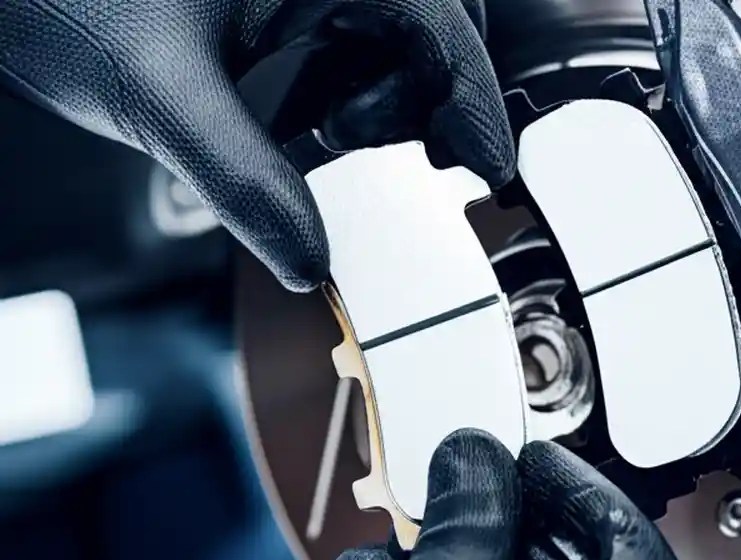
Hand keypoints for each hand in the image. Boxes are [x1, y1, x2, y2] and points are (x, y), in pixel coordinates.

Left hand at [0, 0, 512, 290]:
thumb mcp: (157, 94)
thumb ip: (245, 182)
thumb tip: (311, 258)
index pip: (440, 25)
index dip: (475, 103)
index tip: (488, 168)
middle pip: (431, 25)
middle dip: (430, 98)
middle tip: (425, 163)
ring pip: (390, 28)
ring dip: (386, 91)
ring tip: (343, 140)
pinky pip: (342, 27)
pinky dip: (344, 79)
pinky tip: (312, 120)